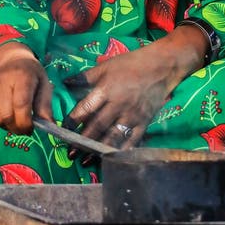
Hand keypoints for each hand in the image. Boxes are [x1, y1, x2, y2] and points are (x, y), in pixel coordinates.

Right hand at [0, 42, 52, 133]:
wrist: (12, 61)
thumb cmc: (31, 76)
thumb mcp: (44, 86)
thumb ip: (45, 106)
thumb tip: (49, 125)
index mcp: (22, 76)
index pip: (21, 105)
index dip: (25, 122)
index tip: (30, 128)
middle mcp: (2, 79)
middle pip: (7, 115)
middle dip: (17, 127)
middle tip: (23, 127)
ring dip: (6, 126)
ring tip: (14, 119)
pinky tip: (4, 114)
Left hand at [64, 24, 207, 150]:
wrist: (162, 66)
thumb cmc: (131, 64)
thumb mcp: (106, 66)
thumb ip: (86, 77)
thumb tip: (66, 83)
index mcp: (106, 89)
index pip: (85, 108)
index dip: (73, 121)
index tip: (62, 131)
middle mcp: (118, 104)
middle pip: (97, 126)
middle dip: (82, 141)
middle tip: (70, 154)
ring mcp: (132, 115)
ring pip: (112, 136)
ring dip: (98, 150)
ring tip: (86, 161)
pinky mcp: (144, 122)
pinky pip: (131, 140)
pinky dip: (121, 151)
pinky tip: (111, 159)